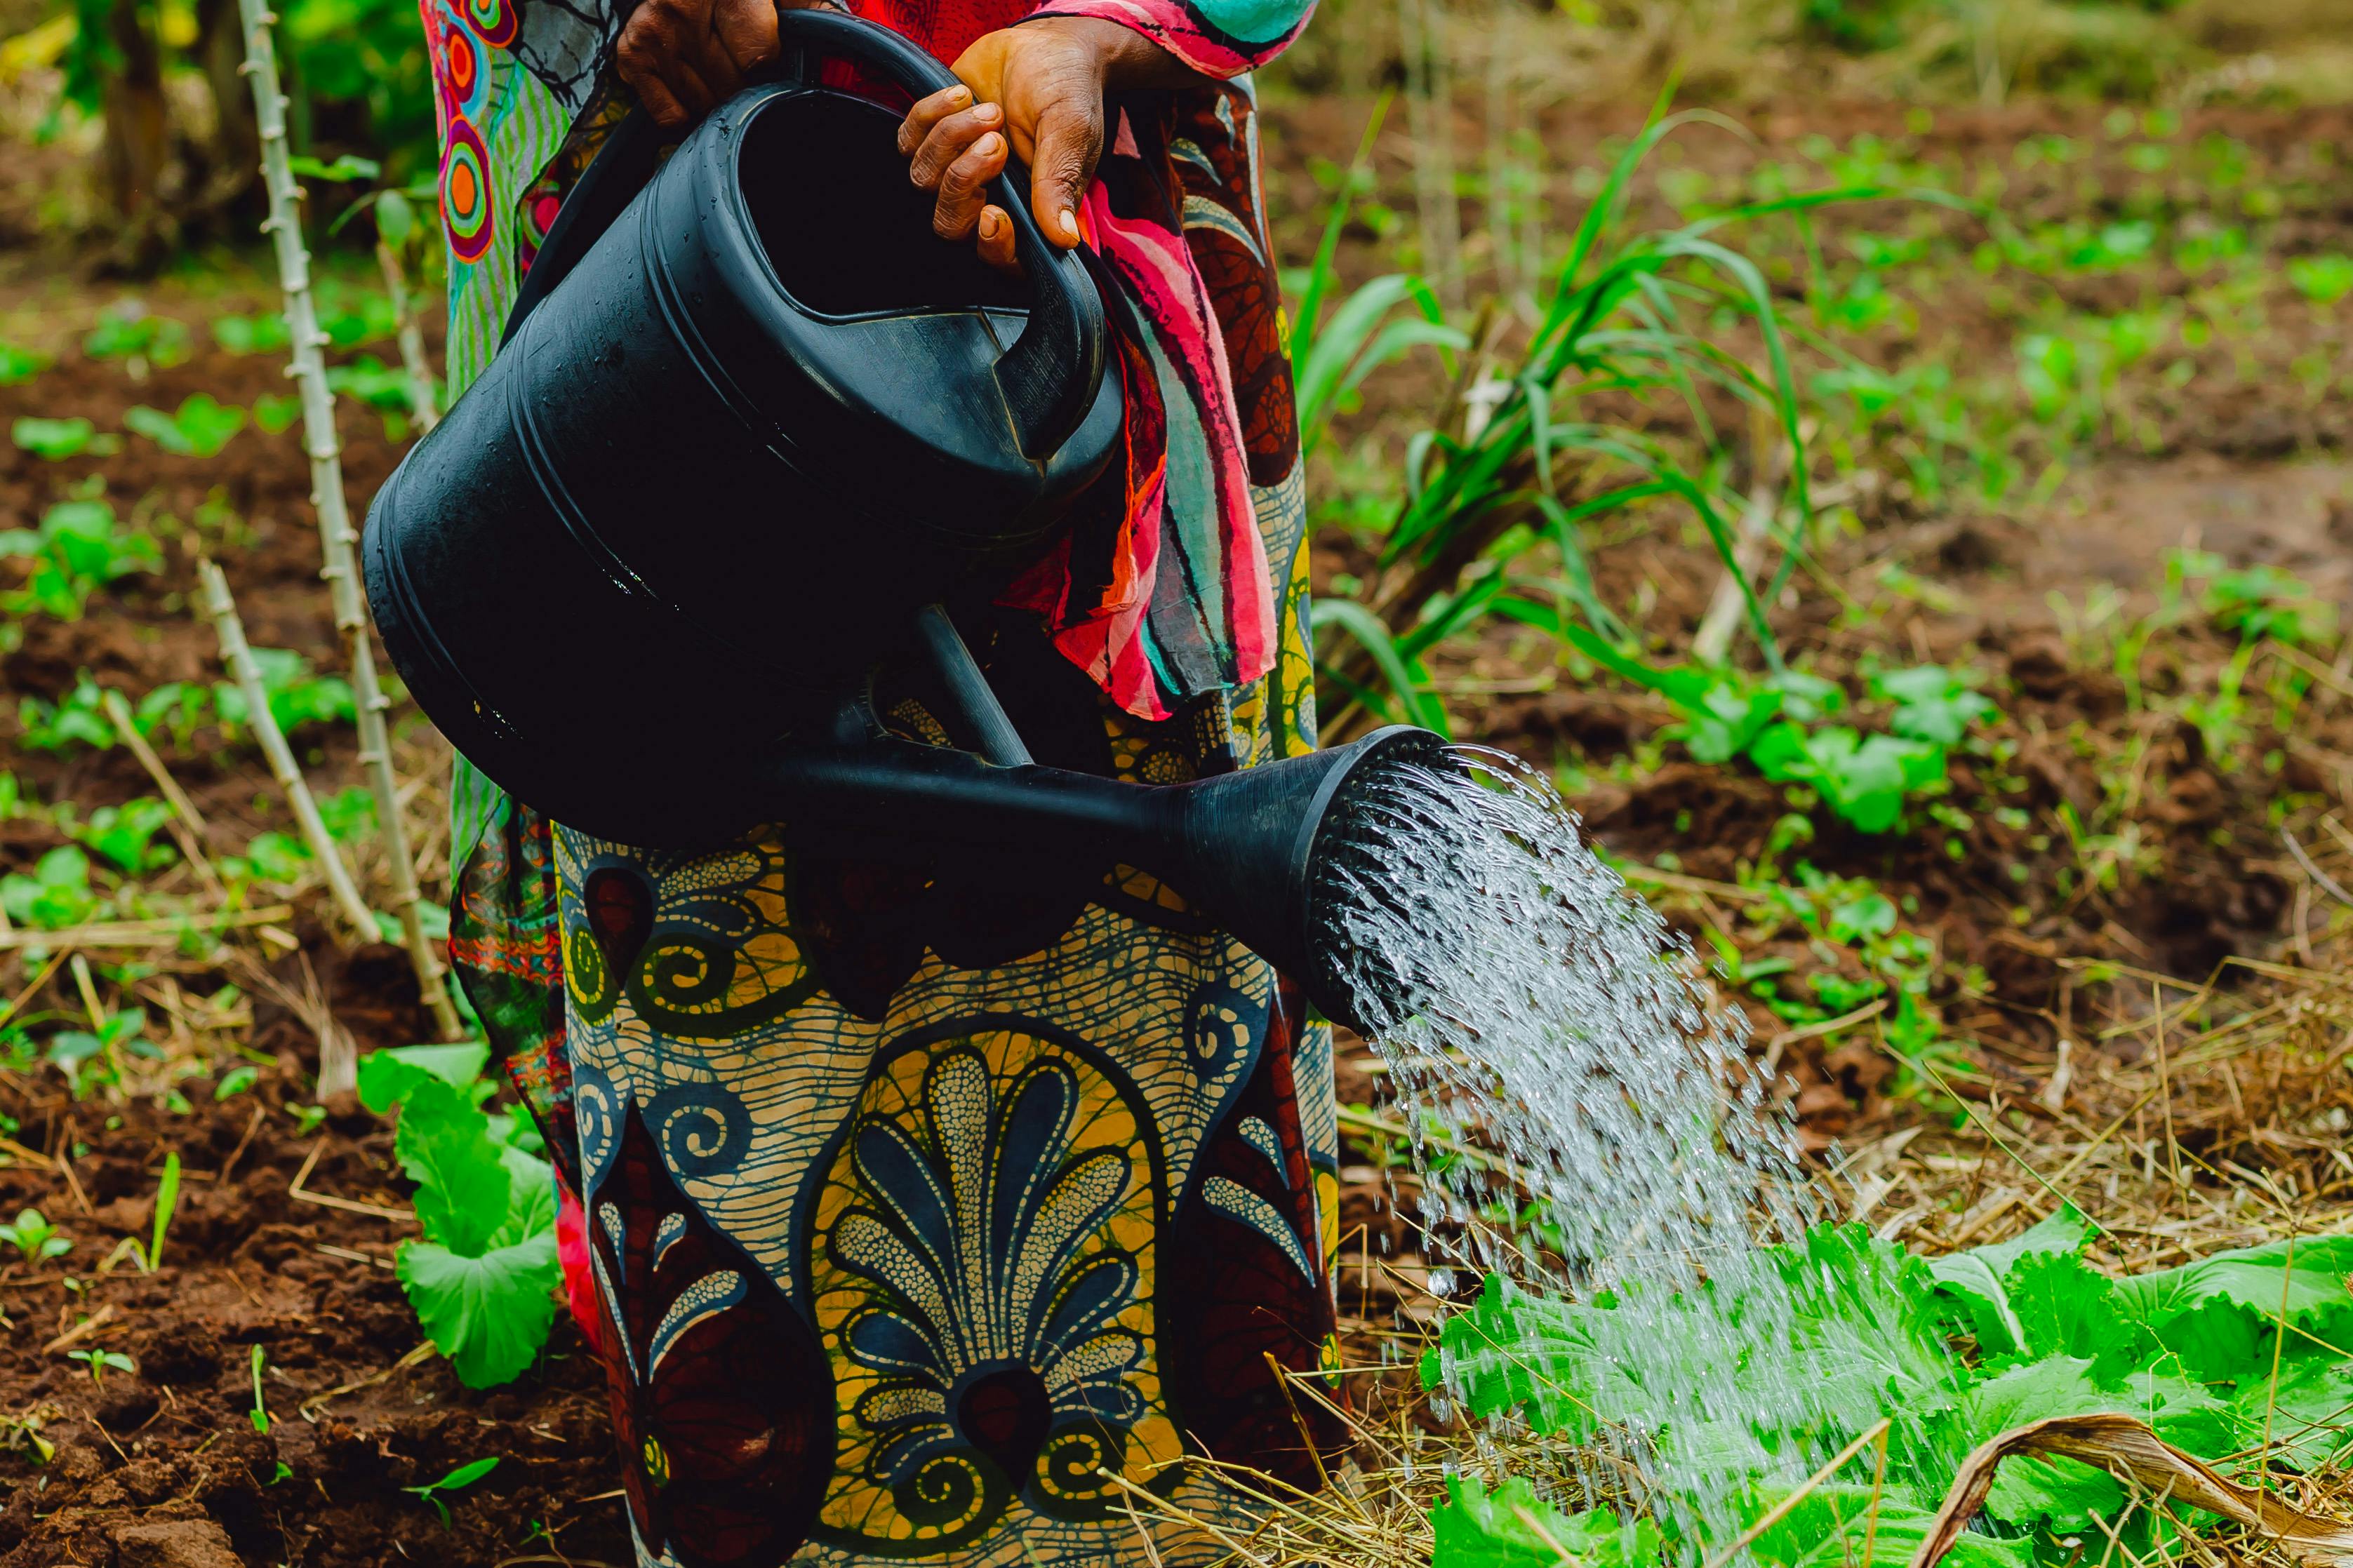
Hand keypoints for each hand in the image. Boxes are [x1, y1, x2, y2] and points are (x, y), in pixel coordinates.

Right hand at [619, 0, 817, 127]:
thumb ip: (806, 5)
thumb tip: (843, 31)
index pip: (757, 58)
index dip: (770, 67)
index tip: (768, 57)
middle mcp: (682, 8)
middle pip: (733, 87)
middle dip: (745, 85)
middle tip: (741, 65)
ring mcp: (655, 34)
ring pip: (704, 104)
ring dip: (718, 99)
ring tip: (717, 70)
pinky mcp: (632, 56)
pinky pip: (672, 116)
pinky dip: (687, 112)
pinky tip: (694, 84)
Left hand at [896, 16, 1201, 269]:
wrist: (1043, 44)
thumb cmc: (1066, 90)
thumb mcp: (1071, 130)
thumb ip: (1061, 181)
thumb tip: (1065, 238)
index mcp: (1032, 214)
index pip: (1004, 259)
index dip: (992, 246)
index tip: (994, 214)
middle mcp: (991, 200)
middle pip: (950, 226)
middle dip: (964, 183)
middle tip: (995, 141)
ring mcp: (956, 171)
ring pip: (925, 182)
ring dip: (952, 140)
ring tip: (990, 111)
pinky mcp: (932, 139)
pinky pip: (908, 142)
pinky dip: (930, 114)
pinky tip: (963, 94)